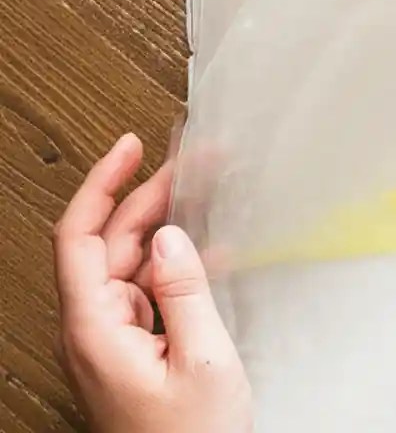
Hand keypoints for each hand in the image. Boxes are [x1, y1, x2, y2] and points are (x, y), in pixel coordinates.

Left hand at [53, 133, 250, 432]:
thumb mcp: (204, 360)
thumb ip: (185, 292)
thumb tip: (170, 237)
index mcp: (96, 330)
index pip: (79, 237)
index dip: (101, 184)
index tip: (129, 148)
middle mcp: (93, 332)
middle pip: (106, 245)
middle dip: (144, 198)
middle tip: (190, 165)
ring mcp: (109, 342)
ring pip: (126, 267)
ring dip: (160, 229)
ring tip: (200, 198)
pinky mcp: (130, 352)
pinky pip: (144, 294)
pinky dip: (170, 265)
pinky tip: (201, 253)